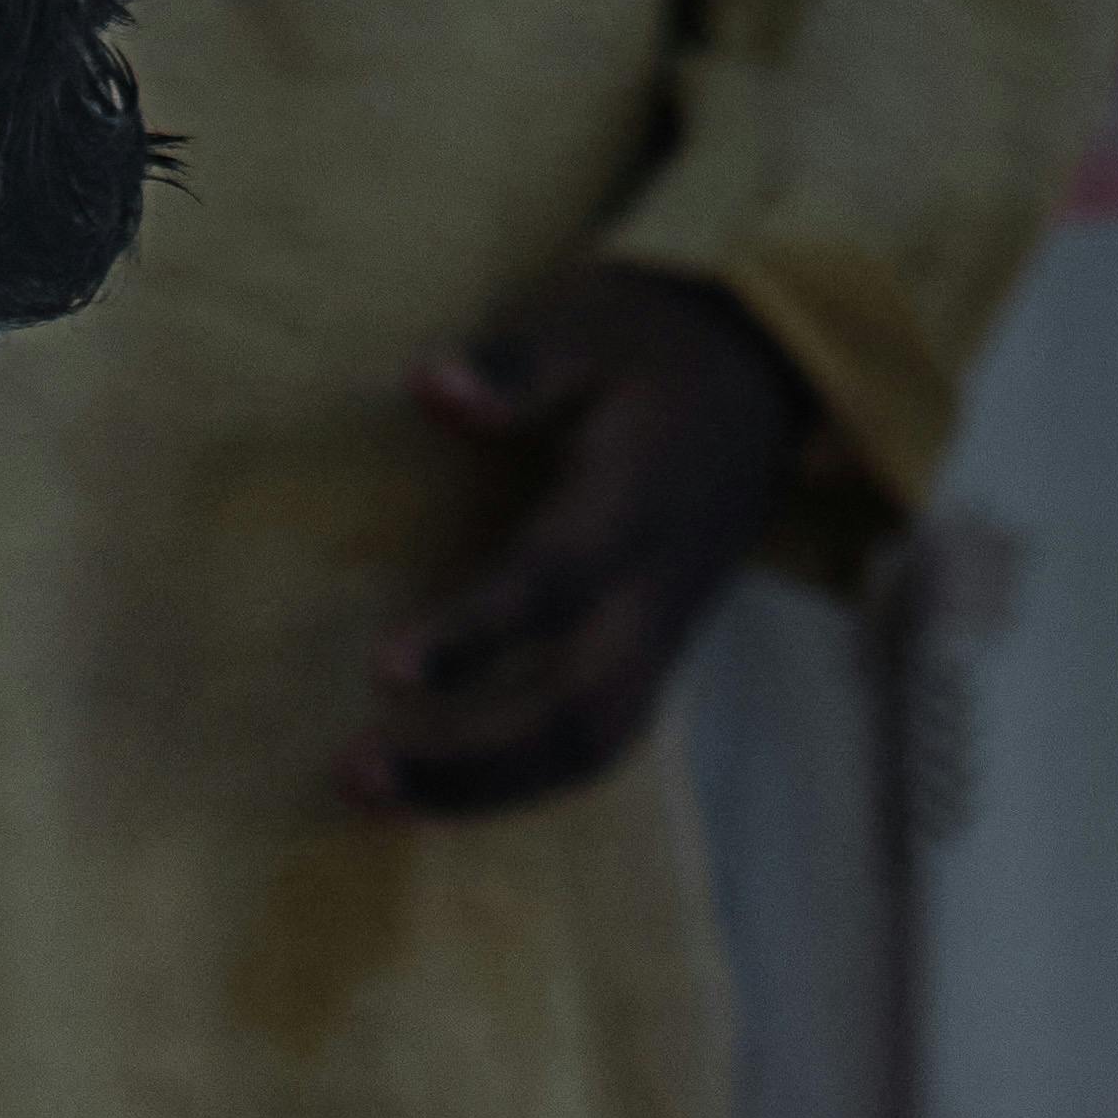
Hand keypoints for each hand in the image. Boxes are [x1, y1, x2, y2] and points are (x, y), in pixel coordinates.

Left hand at [352, 265, 812, 819]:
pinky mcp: (653, 657)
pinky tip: (427, 792)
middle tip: (356, 772)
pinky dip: (513, 782)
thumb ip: (517, 364)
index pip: (558, 580)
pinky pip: (592, 742)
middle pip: (582, 709)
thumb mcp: (591, 322)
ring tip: (375, 795)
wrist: (761, 378)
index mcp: (641, 500)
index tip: (386, 669)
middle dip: (473, 759)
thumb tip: (430, 384)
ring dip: (485, 790)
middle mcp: (659, 587)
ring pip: (592, 746)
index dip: (478, 632)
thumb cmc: (651, 349)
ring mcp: (664, 634)